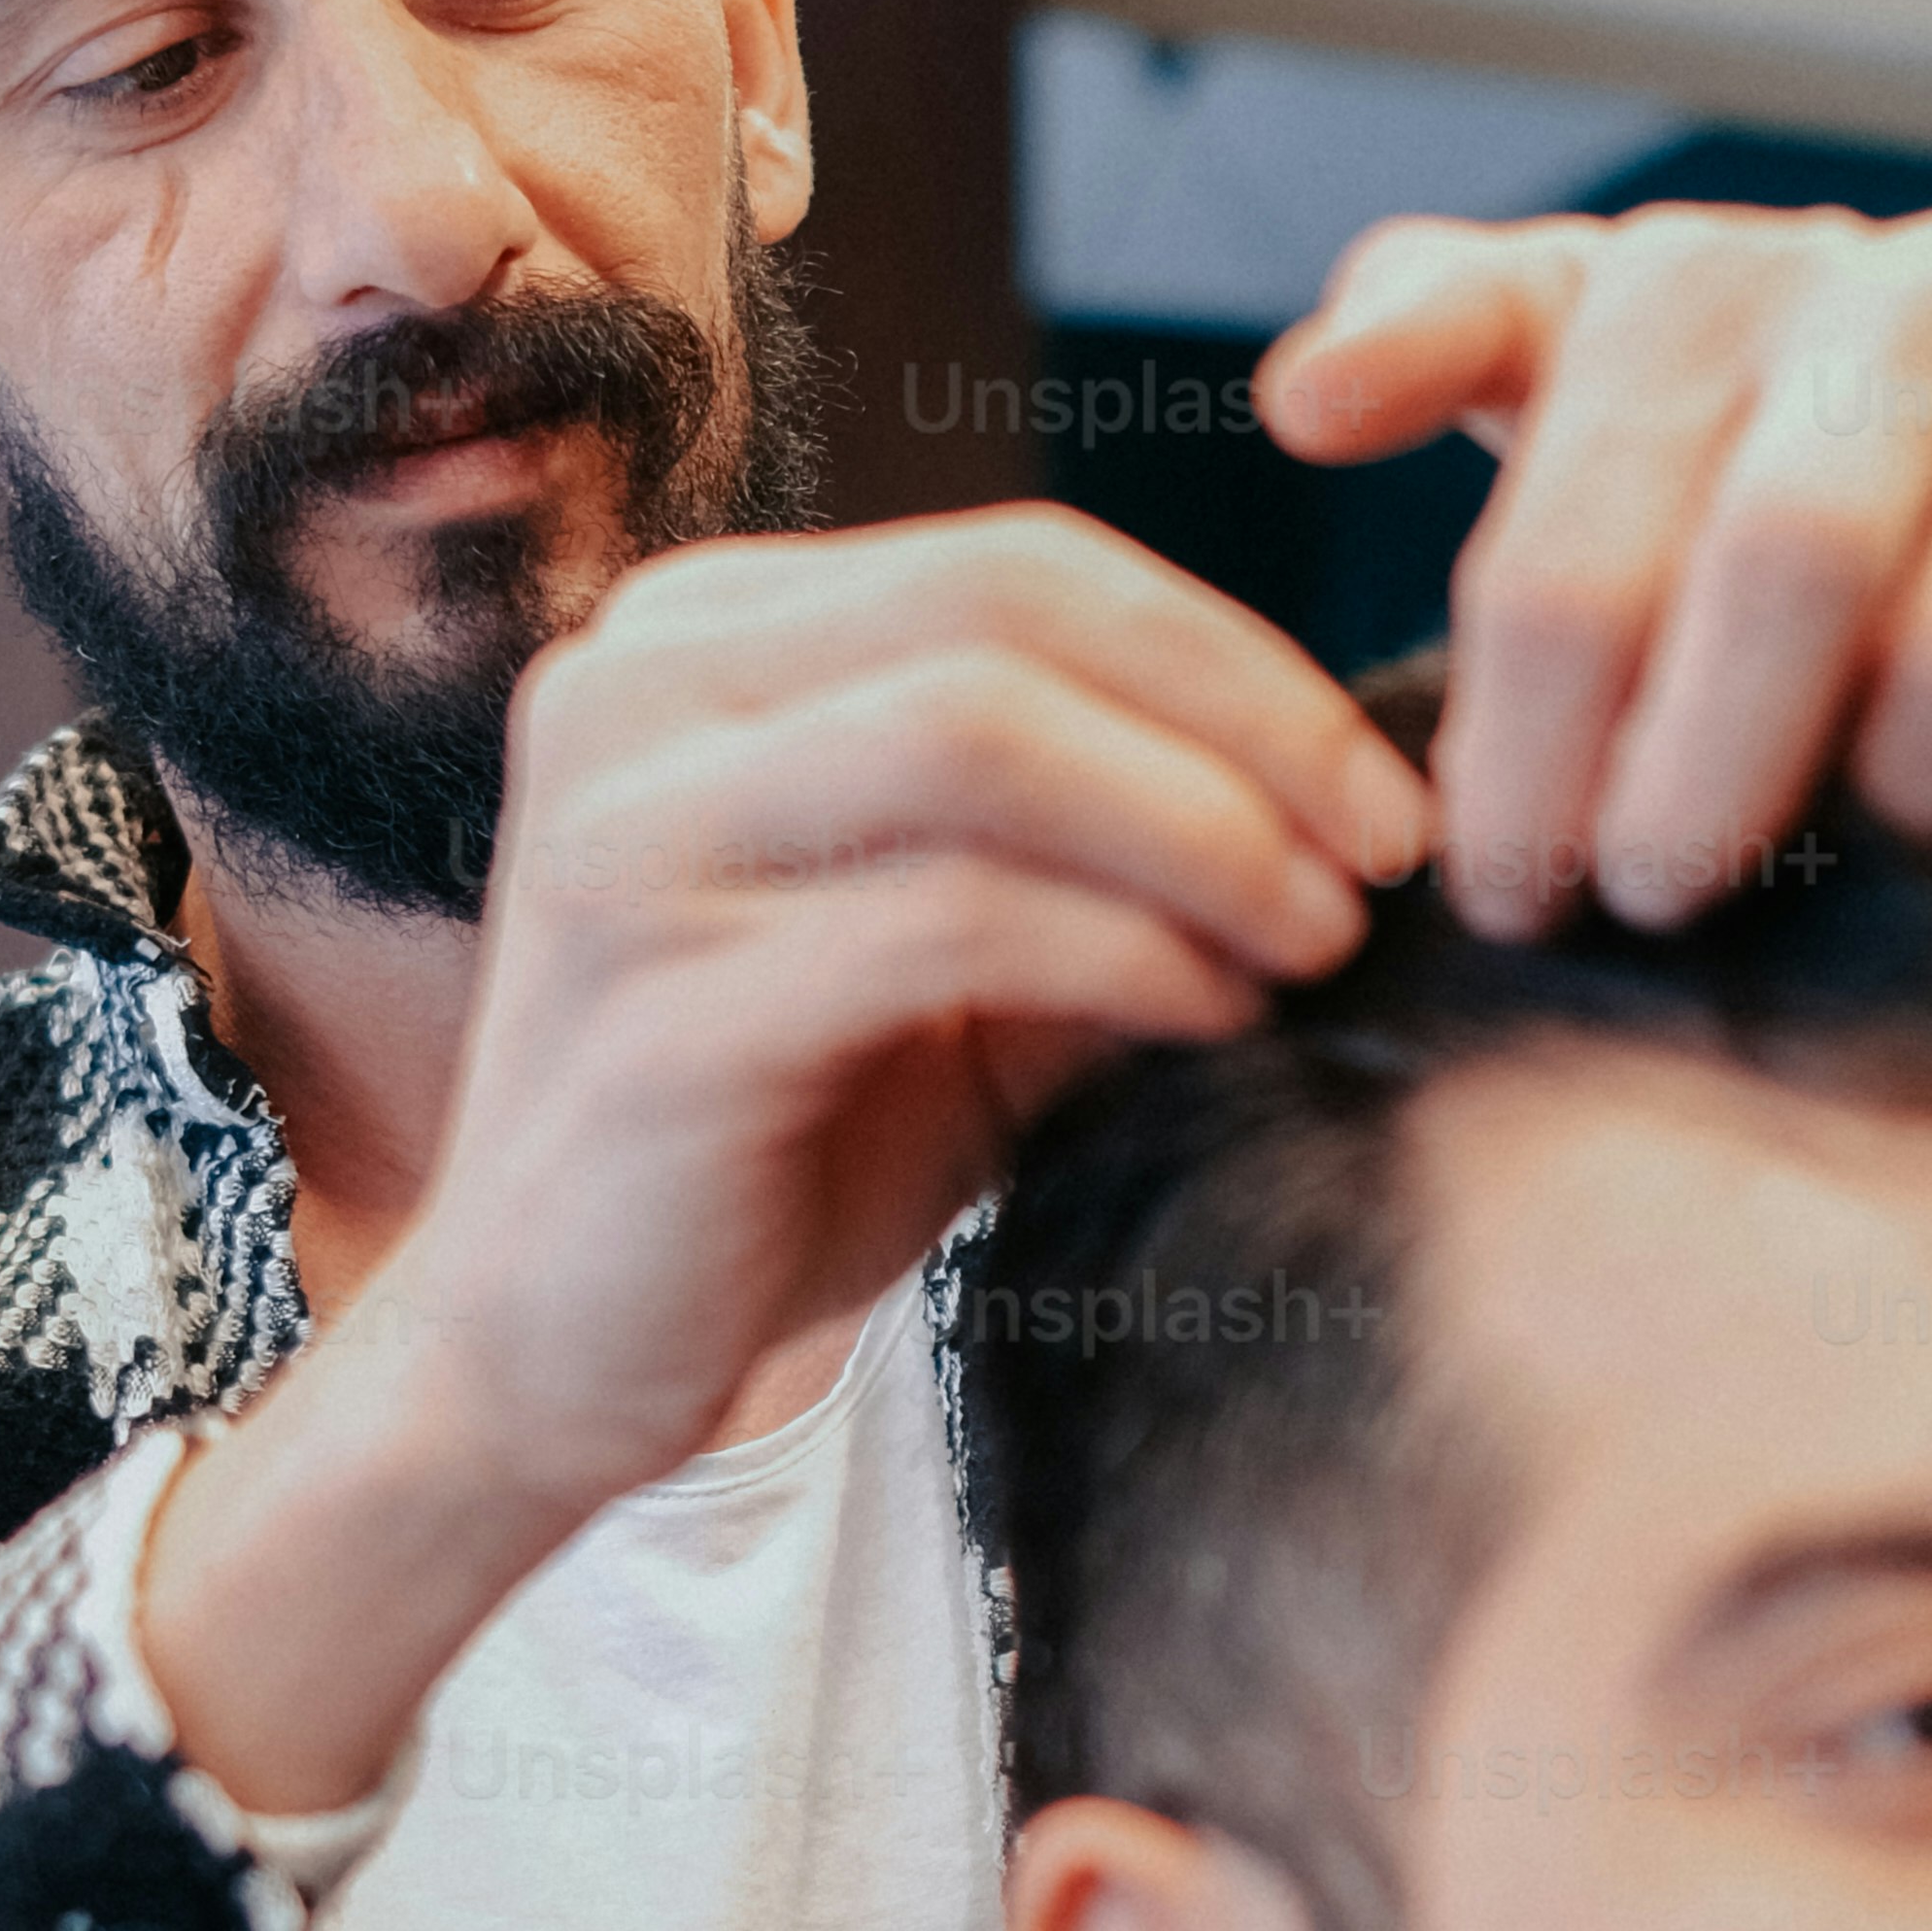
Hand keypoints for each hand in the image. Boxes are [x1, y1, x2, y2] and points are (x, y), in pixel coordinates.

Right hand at [385, 506, 1427, 1519]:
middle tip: (1381, 853)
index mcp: (696, 642)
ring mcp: (625, 835)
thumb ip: (1092, 852)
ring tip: (1311, 939)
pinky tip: (1212, 1018)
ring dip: (1199, 828)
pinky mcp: (658, 1001)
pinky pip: (951, 917)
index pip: (1014, 566)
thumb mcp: (949, 964)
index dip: (1230, 655)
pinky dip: (1125, 952)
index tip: (1375, 790)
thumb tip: (1344, 805)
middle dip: (1243, 720)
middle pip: (1008, 607)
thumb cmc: (765, 1154)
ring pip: (983, 733)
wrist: (549, 1364)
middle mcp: (632, 691)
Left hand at [1254, 200, 1931, 935]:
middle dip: (1693, 787)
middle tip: (1646, 907)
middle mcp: (1899, 314)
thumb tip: (1302, 399)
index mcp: (1707, 290)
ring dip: (1881, 809)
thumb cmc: (1795, 400)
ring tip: (1829, 875)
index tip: (1493, 891)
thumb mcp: (1607, 338)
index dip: (1518, 749)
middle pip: (1781, 576)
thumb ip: (1440, 342)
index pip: (1572, 542)